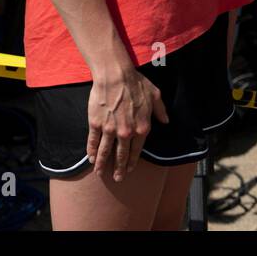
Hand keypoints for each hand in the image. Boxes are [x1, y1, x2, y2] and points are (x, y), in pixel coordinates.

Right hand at [87, 64, 168, 180]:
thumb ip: (160, 111)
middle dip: (119, 168)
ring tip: (100, 174)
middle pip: (121, 155)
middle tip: (117, 179)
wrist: (116, 76)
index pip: (137, 150)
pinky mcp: (96, 124)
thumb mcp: (156, 96)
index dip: (132, 161)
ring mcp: (110, 130)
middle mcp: (126, 132)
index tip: (129, 170)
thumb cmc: (137, 83)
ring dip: (102, 164)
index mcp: (142, 128)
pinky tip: (90, 158)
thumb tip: (166, 121)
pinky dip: (91, 151)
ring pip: (105, 152)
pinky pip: (93, 141)